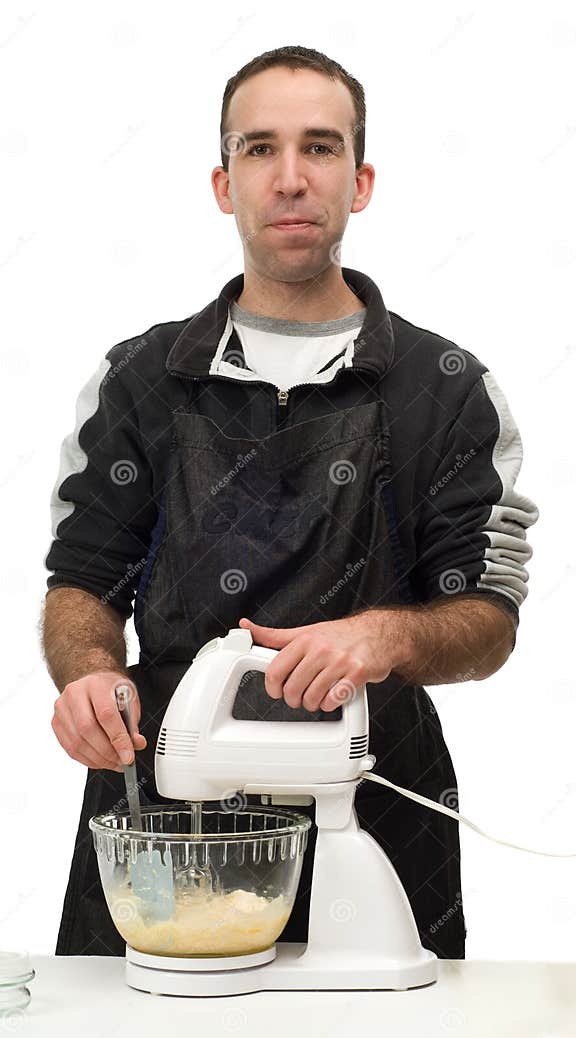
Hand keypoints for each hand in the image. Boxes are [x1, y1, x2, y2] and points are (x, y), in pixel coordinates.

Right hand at [51, 670, 146, 771]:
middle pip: (87, 729)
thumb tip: (136, 744)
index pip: (105, 714)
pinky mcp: (56, 723)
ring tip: (114, 763)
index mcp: (96, 684)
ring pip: (77, 743)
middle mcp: (74, 694)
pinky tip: (100, 760)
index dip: (118, 738)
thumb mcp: (129, 699)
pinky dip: (88, 759)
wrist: (93, 682)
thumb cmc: (111, 690)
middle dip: (107, 752)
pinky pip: (70, 749)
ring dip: (98, 759)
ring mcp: (61, 708)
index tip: (128, 756)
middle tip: (122, 761)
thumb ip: (132, 722)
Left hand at [238, 613, 400, 712]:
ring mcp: (339, 662)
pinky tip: (333, 696)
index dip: (272, 687)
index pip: (275, 670)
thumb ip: (275, 636)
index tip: (277, 691)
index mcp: (304, 640)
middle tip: (299, 697)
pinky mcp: (356, 674)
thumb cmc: (341, 635)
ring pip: (312, 697)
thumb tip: (247, 627)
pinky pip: (334, 700)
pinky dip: (331, 704)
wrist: (379, 633)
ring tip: (318, 696)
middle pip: (292, 689)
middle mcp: (320, 649)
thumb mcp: (305, 631)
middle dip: (294, 700)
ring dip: (313, 704)